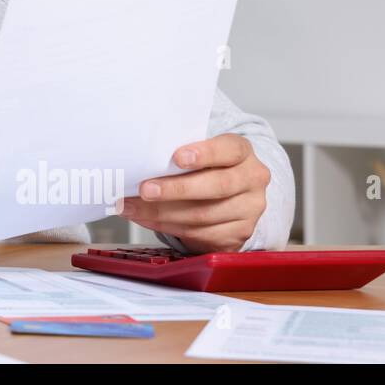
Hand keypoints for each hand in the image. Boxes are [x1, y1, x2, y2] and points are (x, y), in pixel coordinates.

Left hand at [117, 133, 269, 253]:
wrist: (229, 195)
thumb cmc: (205, 168)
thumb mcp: (199, 153)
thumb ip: (179, 154)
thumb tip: (139, 163)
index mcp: (242, 152)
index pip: (229, 150)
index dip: (204, 153)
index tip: (176, 157)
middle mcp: (251, 181)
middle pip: (217, 186)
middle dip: (175, 189)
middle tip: (145, 189)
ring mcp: (248, 210)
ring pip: (204, 215)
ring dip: (162, 213)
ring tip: (133, 208)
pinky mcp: (238, 235)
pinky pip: (200, 234)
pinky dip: (168, 227)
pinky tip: (147, 220)